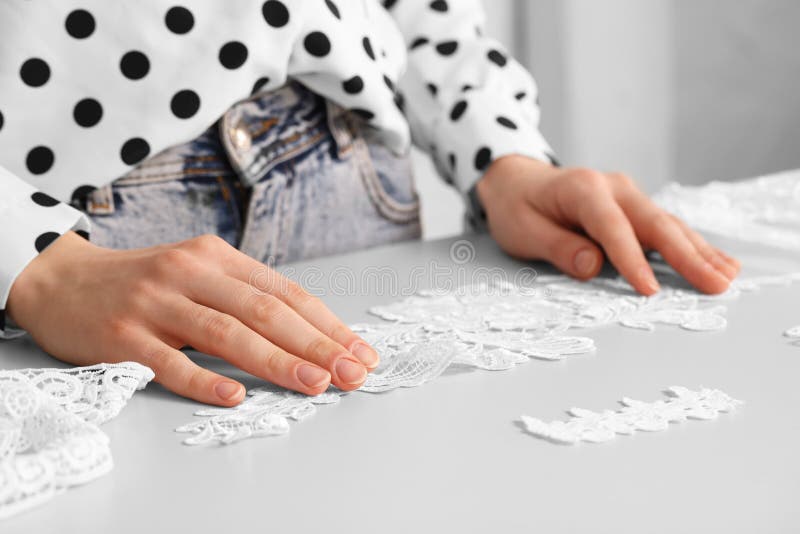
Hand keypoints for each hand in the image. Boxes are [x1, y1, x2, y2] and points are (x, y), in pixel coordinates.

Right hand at [7, 232, 378, 405]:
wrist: (64, 280)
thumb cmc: (146, 282)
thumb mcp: (198, 272)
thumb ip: (245, 295)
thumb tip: (310, 333)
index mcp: (216, 257)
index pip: (284, 292)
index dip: (326, 324)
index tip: (359, 351)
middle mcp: (190, 274)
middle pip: (264, 311)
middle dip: (315, 344)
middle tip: (351, 372)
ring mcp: (155, 304)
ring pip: (225, 333)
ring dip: (275, 361)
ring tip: (314, 384)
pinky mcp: (123, 336)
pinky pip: (168, 362)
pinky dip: (203, 380)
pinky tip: (235, 396)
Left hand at [476, 155, 739, 294]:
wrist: (517, 181)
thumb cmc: (517, 207)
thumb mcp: (523, 231)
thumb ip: (558, 248)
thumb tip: (593, 266)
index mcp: (583, 189)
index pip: (612, 228)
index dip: (632, 260)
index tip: (649, 291)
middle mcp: (614, 188)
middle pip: (655, 223)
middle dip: (687, 256)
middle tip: (715, 285)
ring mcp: (628, 196)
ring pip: (669, 225)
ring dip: (700, 251)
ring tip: (728, 276)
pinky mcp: (634, 208)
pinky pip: (666, 228)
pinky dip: (692, 246)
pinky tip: (719, 261)